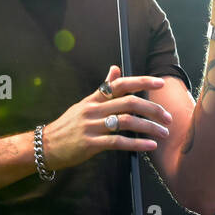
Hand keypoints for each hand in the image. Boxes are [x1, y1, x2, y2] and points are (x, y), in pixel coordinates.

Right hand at [43, 65, 173, 169]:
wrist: (46, 146)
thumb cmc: (68, 125)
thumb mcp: (84, 104)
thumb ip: (103, 89)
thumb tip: (115, 68)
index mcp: (94, 99)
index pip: (121, 84)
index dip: (142, 81)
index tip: (160, 83)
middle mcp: (94, 109)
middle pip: (129, 103)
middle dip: (153, 109)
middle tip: (168, 117)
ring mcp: (92, 126)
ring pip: (127, 122)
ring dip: (149, 128)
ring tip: (164, 134)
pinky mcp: (90, 144)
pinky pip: (118, 142)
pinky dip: (137, 144)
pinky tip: (150, 146)